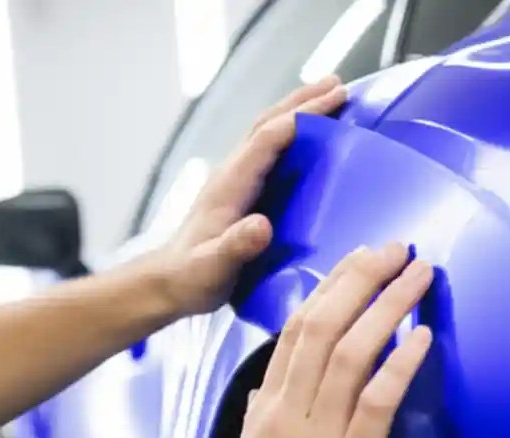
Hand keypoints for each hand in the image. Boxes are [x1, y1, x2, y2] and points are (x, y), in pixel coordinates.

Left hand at [137, 75, 348, 317]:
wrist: (170, 282)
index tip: (333, 101)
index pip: (268, 138)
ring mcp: (237, 178)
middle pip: (268, 123)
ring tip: (330, 96)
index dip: (301, 117)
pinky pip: (271, 150)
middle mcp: (233, 172)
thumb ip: (236, 246)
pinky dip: (293, 132)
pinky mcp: (244, 189)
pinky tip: (312, 135)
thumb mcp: (213, 267)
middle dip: (303, 101)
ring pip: (269, 131)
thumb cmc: (193, 277)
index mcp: (231, 183)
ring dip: (299, 110)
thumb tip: (262, 226)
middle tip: (339, 84)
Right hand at [200, 243, 433, 437]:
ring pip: (351, 351)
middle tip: (395, 248)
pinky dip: (400, 363)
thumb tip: (271, 392)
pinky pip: (376, 401)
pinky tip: (421, 336)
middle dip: (362, 278)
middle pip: (323, 324)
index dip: (330, 287)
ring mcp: (318, 435)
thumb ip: (264, 419)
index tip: (357, 259)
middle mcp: (289, 410)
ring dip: (389, 305)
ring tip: (418, 276)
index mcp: (267, 407)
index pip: (296, 329)